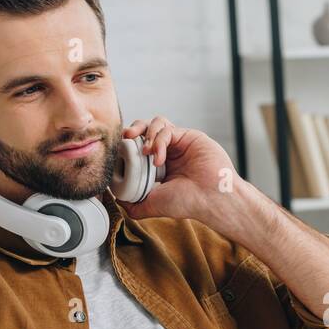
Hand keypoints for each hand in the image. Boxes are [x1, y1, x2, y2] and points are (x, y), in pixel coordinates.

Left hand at [120, 116, 241, 225]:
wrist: (211, 198)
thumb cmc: (188, 203)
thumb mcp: (153, 204)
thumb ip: (134, 203)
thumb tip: (117, 199)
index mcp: (161, 166)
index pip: (139, 146)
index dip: (128, 146)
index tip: (120, 152)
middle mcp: (170, 152)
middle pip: (146, 129)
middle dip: (133, 130)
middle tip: (126, 138)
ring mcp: (179, 143)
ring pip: (156, 123)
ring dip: (147, 134)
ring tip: (146, 151)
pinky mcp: (189, 136)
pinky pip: (167, 129)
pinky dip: (159, 140)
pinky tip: (160, 157)